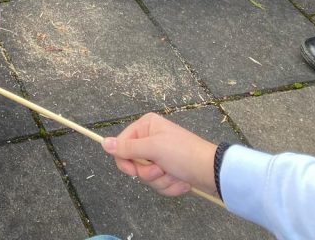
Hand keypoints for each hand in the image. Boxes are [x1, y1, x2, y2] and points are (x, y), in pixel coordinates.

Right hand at [101, 112, 217, 197]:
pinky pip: (159, 184)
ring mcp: (161, 156)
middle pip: (134, 163)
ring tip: (175, 174)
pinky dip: (170, 186)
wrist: (211, 171)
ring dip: (161, 180)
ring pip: (147, 177)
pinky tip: (182, 181)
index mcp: (146, 126)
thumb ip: (127, 148)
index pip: (122, 144)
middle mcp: (151, 139)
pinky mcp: (169, 171)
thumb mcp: (153, 148)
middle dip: (149, 172)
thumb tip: (103, 142)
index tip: (132, 171)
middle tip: (161, 169)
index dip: (124, 160)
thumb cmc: (182, 153)